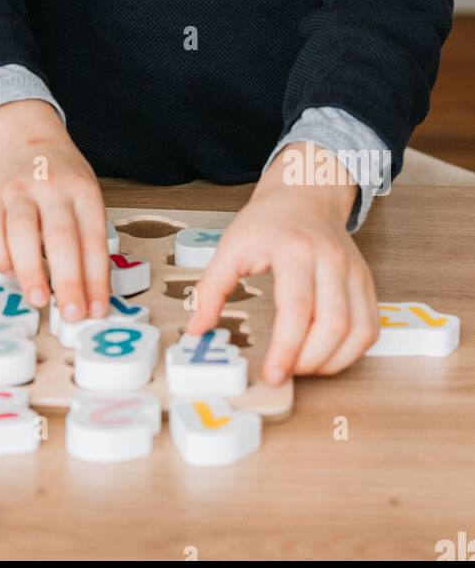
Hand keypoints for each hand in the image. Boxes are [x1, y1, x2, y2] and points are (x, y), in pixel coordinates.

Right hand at [0, 99, 109, 324]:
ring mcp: (19, 190)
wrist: (27, 139)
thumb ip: (85, 238)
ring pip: (22, 231)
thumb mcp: (85, 197)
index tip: (97, 310)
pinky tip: (9, 273)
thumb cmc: (62, 179)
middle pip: (61, 236)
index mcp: (84, 191)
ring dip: (30, 270)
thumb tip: (87, 295)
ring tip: (37, 300)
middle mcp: (52, 188)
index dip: (96, 278)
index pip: (94, 239)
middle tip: (70, 314)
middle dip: (67, 280)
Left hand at [185, 142, 379, 381]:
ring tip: (303, 366)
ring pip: (358, 330)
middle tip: (284, 372)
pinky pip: (370, 327)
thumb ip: (211, 288)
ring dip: (332, 361)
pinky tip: (327, 356)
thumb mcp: (230, 245)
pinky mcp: (366, 282)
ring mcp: (354, 272)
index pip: (297, 308)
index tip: (273, 373)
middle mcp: (331, 260)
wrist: (304, 194)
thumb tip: (197, 329)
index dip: (287, 348)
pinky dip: (352, 351)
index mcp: (295, 250)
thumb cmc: (268, 221)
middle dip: (309, 360)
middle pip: (333, 324)